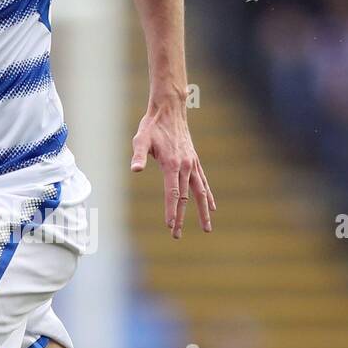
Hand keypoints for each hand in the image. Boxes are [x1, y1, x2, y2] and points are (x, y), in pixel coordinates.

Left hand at [131, 99, 215, 237]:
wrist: (170, 110)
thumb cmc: (152, 126)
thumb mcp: (141, 139)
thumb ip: (139, 155)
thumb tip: (135, 169)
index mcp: (172, 164)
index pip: (172, 193)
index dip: (171, 210)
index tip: (170, 226)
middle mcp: (185, 166)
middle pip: (184, 198)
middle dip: (180, 218)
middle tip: (176, 236)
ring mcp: (192, 165)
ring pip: (200, 193)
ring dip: (202, 212)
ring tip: (206, 229)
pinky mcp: (194, 162)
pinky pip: (203, 183)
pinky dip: (208, 196)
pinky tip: (211, 207)